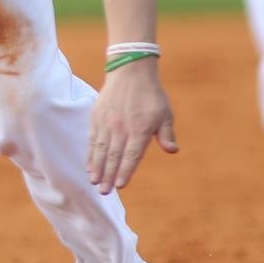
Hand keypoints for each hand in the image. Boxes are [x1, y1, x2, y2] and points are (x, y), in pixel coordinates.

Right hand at [86, 58, 177, 193]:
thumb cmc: (151, 95)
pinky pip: (93, 140)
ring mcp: (107, 122)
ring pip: (101, 150)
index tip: (121, 185)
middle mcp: (121, 127)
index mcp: (140, 129)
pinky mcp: (97, 117)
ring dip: (97, 167)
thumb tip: (173, 150)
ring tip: (95, 182)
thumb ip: (167, 134)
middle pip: (114, 156)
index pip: (132, 155)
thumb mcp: (165, 113)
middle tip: (104, 192)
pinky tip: (90, 167)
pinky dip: (91, 154)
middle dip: (108, 175)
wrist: (130, 71)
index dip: (126, 171)